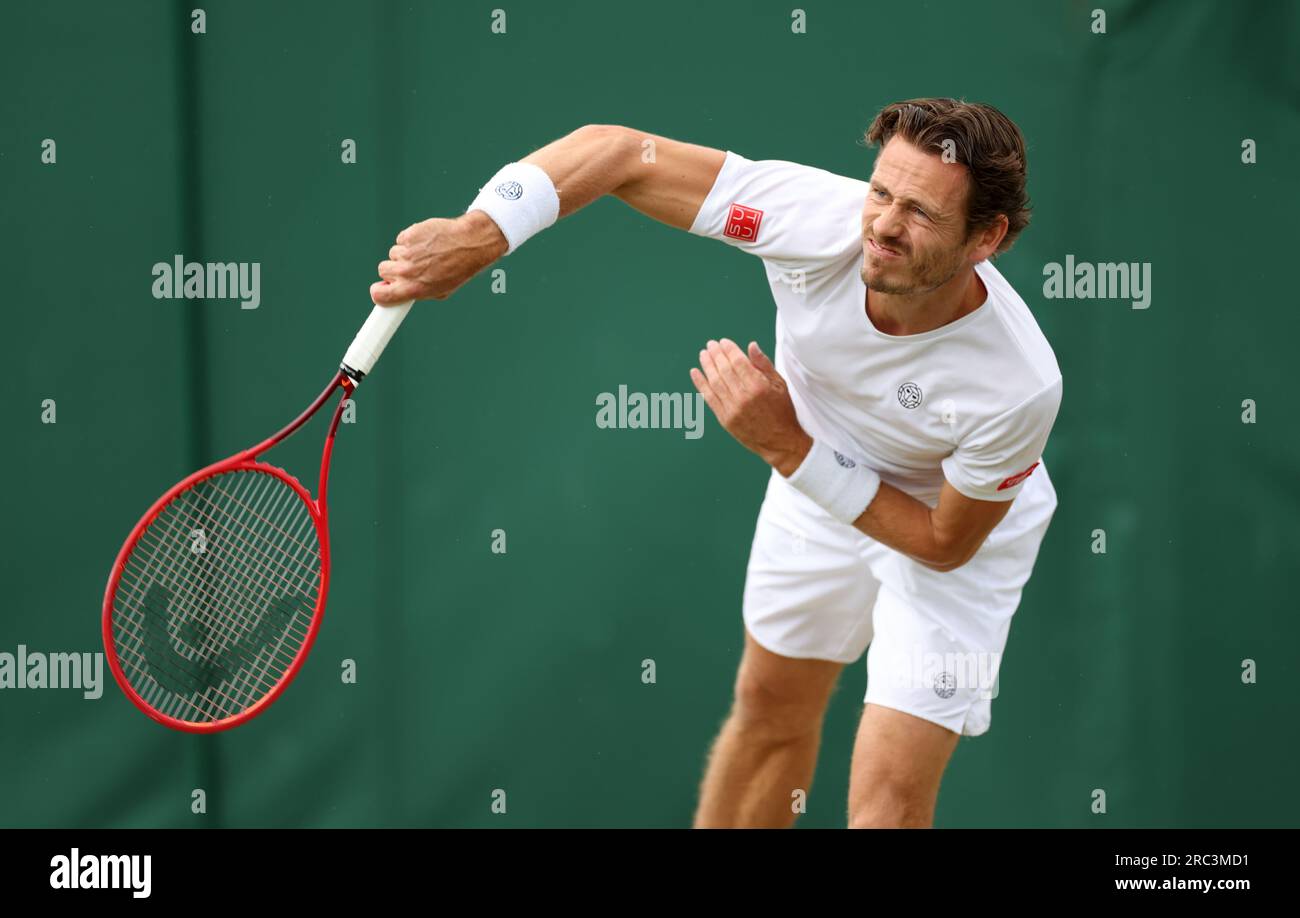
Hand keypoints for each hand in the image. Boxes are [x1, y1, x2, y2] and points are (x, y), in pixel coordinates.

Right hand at [370, 211, 507, 304]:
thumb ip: (419, 292)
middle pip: (383, 270)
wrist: (470, 243)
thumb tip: (402, 293)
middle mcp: (407, 271)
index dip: (378, 292)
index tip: (380, 289)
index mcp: (414, 289)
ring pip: (393, 253)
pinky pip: (401, 239)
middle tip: (408, 267)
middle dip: (393, 270)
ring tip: (425, 253)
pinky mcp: (410, 235)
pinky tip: (426, 242)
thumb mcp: (441, 290)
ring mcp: (407, 252)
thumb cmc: (459, 269)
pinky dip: (411, 240)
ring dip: (404, 253)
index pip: (380, 295)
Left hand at [690, 338, 812, 476]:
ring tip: (703, 354)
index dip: (729, 349)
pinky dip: (700, 384)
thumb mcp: (780, 385)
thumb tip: (751, 346)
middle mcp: (744, 397)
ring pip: (715, 382)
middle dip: (716, 354)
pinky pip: (709, 398)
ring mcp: (732, 409)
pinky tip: (695, 372)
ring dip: (707, 366)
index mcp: (759, 386)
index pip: (738, 362)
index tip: (723, 342)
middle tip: (711, 345)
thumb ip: (764, 364)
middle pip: (724, 370)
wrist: (780, 441)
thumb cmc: (782, 411)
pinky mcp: (725, 419)